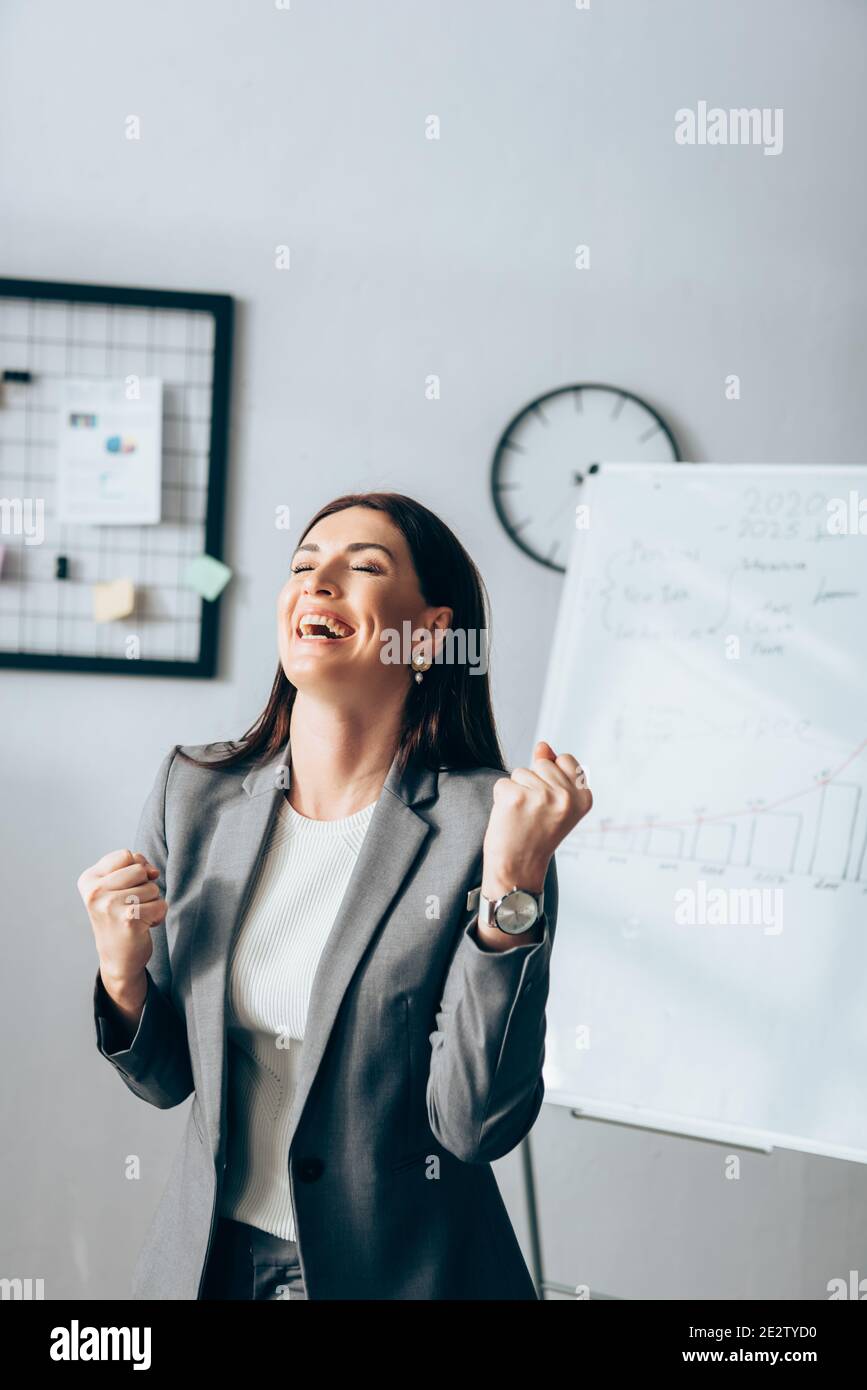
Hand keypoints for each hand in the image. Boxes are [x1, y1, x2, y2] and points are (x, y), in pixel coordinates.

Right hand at [78, 848, 164, 989]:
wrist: (117, 958)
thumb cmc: (120, 916)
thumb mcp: (118, 886)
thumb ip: (134, 866)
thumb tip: (153, 871)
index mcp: (89, 879)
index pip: (126, 855)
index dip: (136, 869)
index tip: (127, 888)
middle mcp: (94, 892)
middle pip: (140, 870)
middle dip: (145, 886)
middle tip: (131, 905)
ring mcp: (109, 906)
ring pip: (152, 888)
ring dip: (151, 903)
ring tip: (136, 916)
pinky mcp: (128, 919)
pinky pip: (160, 905)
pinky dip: (158, 916)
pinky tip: (143, 926)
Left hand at [481, 740, 591, 897]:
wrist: (518, 870)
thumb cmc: (536, 837)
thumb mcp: (555, 804)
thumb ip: (552, 772)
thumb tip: (543, 745)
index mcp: (583, 797)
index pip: (565, 760)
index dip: (552, 779)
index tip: (550, 806)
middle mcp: (566, 796)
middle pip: (541, 764)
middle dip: (533, 784)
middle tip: (534, 814)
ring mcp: (542, 796)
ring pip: (520, 772)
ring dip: (517, 792)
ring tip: (522, 818)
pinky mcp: (516, 797)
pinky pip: (502, 783)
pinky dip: (501, 799)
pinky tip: (509, 819)